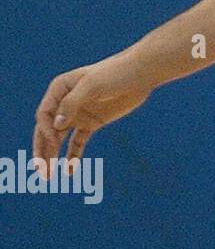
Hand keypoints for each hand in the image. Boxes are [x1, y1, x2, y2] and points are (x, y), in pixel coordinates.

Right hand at [33, 58, 153, 166]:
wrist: (140, 74)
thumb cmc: (115, 73)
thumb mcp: (92, 85)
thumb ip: (72, 103)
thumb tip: (56, 125)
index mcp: (59, 89)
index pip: (44, 115)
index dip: (45, 130)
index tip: (55, 141)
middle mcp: (65, 103)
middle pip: (47, 129)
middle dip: (42, 149)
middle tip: (40, 169)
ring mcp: (78, 114)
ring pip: (60, 139)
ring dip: (53, 156)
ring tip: (49, 175)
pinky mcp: (92, 123)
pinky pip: (78, 142)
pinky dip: (73, 155)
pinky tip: (70, 170)